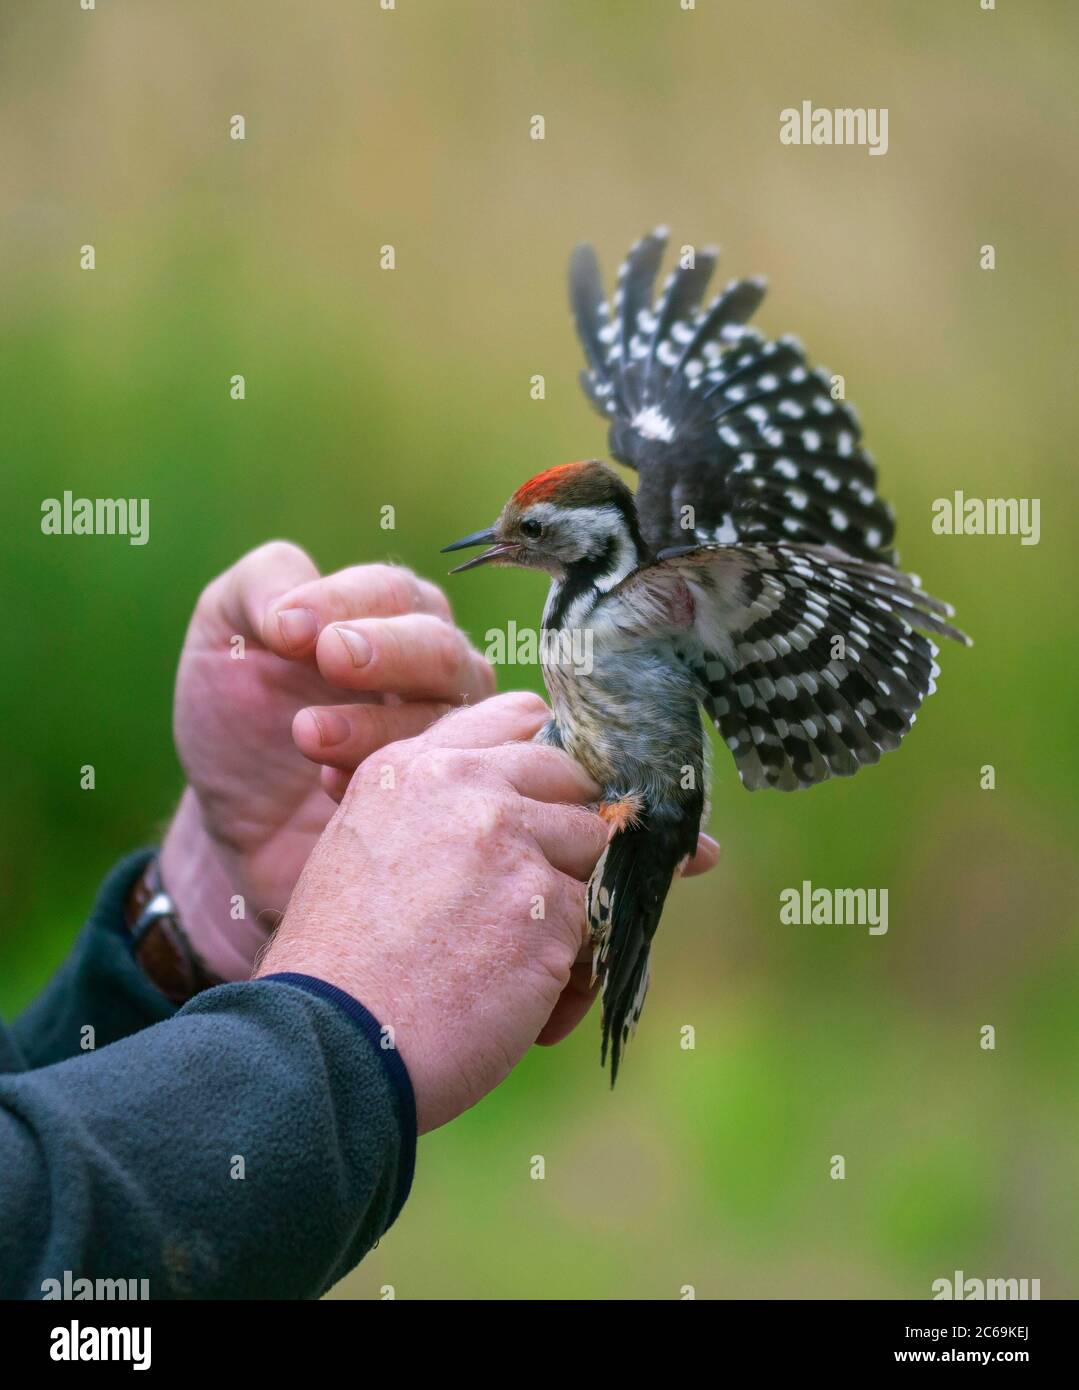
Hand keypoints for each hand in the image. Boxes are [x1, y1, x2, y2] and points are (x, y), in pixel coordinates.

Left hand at [161, 542, 493, 980]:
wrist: (236, 822)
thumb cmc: (237, 717)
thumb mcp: (223, 633)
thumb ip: (257, 587)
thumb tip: (294, 609)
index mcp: (393, 615)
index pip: (393, 592)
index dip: (344, 601)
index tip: (286, 630)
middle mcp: (436, 671)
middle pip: (442, 648)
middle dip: (388, 650)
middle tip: (332, 659)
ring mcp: (450, 738)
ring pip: (449, 719)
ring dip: (377, 722)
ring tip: (307, 736)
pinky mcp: (444, 802)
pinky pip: (442, 786)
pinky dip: (388, 779)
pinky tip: (330, 784)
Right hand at [255, 692, 717, 1132]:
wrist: (324, 1046)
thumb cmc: (340, 970)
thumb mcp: (365, 851)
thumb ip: (437, 812)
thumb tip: (514, 807)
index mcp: (412, 766)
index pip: (518, 720)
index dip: (547, 767)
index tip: (547, 809)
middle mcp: (465, 786)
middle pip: (573, 778)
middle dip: (572, 836)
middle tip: (541, 901)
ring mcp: (510, 841)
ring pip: (597, 850)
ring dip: (579, 906)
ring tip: (530, 967)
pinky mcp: (548, 906)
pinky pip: (603, 923)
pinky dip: (581, 973)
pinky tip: (533, 1010)